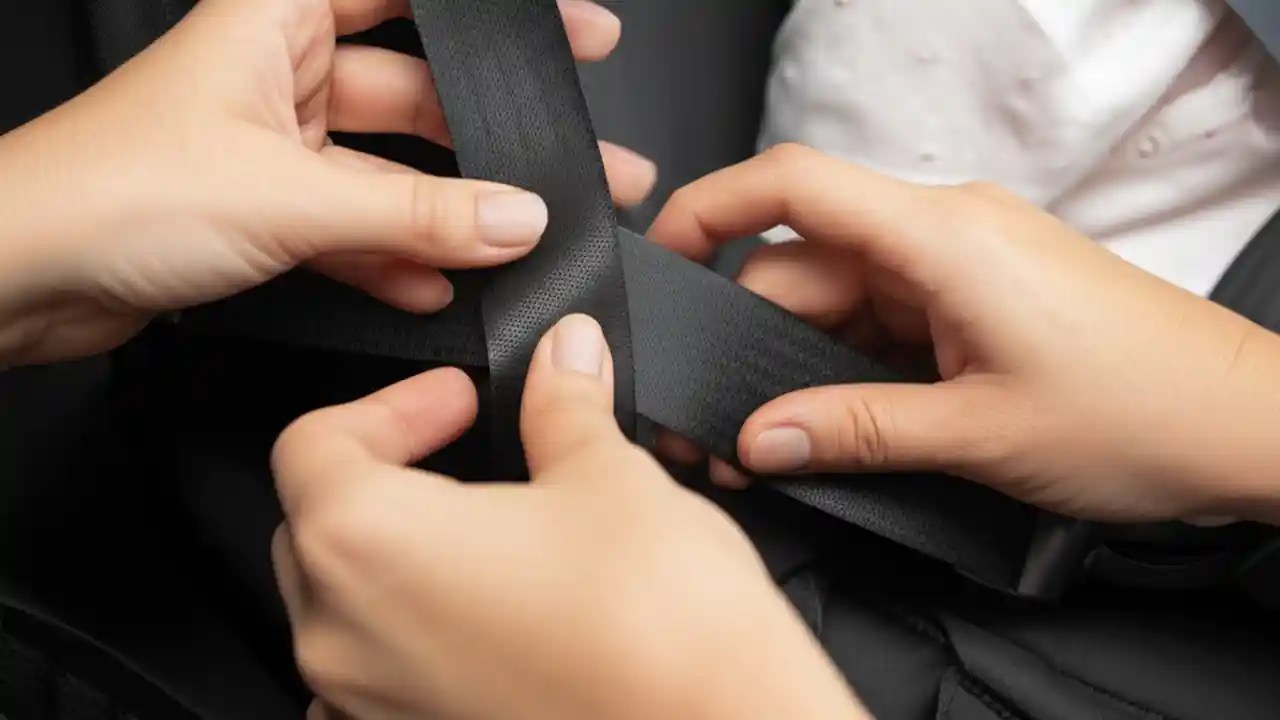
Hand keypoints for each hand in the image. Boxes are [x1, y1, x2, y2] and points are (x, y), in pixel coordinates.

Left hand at [0, 0, 655, 366]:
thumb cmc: (106, 193)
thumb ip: (414, 215)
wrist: (14, 282)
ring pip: (388, 170)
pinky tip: (437, 287)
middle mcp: (278, 72)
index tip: (570, 32)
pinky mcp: (263, 212)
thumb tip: (513, 217)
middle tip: (567, 156)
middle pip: (413, 87)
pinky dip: (394, 257)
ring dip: (449, 212)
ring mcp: (273, 145)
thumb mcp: (287, 197)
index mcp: (276, 18)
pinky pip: (354, 227)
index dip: (495, 14)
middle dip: (492, 130)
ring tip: (521, 239)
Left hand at [270, 314, 866, 719]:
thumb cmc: (663, 633)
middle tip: (473, 455)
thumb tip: (563, 356)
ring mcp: (369, 711)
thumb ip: (563, 404)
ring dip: (399, 566)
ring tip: (491, 545)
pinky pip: (376, 688)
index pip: (316, 444)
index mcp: (365, 543)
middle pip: (319, 527)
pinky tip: (489, 630)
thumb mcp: (611, 478)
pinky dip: (415, 648)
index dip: (393, 405)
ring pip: (346, 612)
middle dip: (391, 478)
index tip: (458, 402)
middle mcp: (342, 640)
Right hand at [648, 144, 1279, 524]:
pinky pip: (883, 325)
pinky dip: (848, 371)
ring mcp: (960, 268)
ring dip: (800, 366)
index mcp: (941, 237)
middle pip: (804, 265)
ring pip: (840, 303)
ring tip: (774, 447)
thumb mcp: (979, 434)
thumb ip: (853, 433)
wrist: (1247, 426)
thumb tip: (756, 439)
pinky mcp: (974, 302)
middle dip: (750, 338)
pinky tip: (830, 429)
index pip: (794, 185)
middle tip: (716, 430)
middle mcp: (943, 236)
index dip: (710, 207)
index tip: (658, 258)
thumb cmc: (1142, 413)